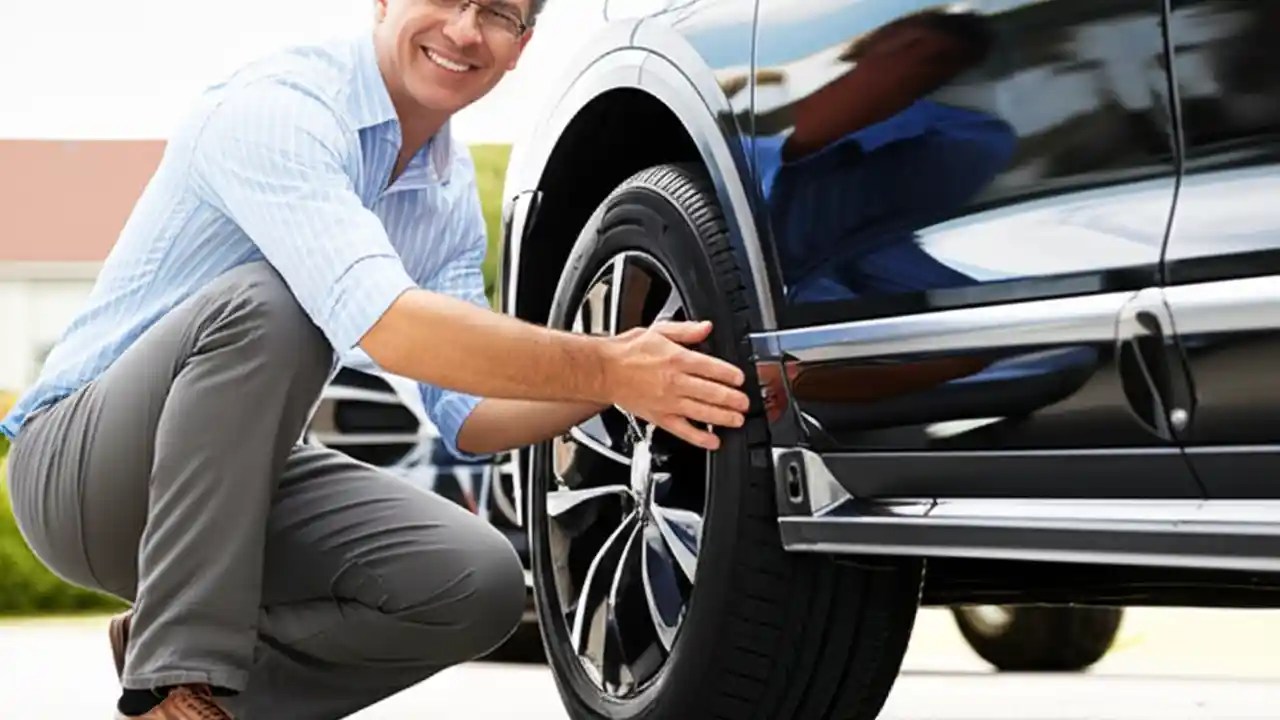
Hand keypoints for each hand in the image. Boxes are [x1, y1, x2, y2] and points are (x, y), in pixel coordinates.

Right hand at [603, 320, 749, 449]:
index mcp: (677, 359)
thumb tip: (706, 327)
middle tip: (745, 402)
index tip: (740, 379)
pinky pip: (683, 430)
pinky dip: (700, 438)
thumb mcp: (658, 331)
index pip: (712, 368)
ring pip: (702, 412)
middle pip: (711, 392)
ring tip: (737, 419)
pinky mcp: (660, 417)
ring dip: (724, 417)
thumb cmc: (627, 352)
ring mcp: (668, 402)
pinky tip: (713, 440)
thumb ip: (685, 331)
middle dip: (733, 399)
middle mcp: (675, 382)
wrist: (603, 371)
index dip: (730, 375)